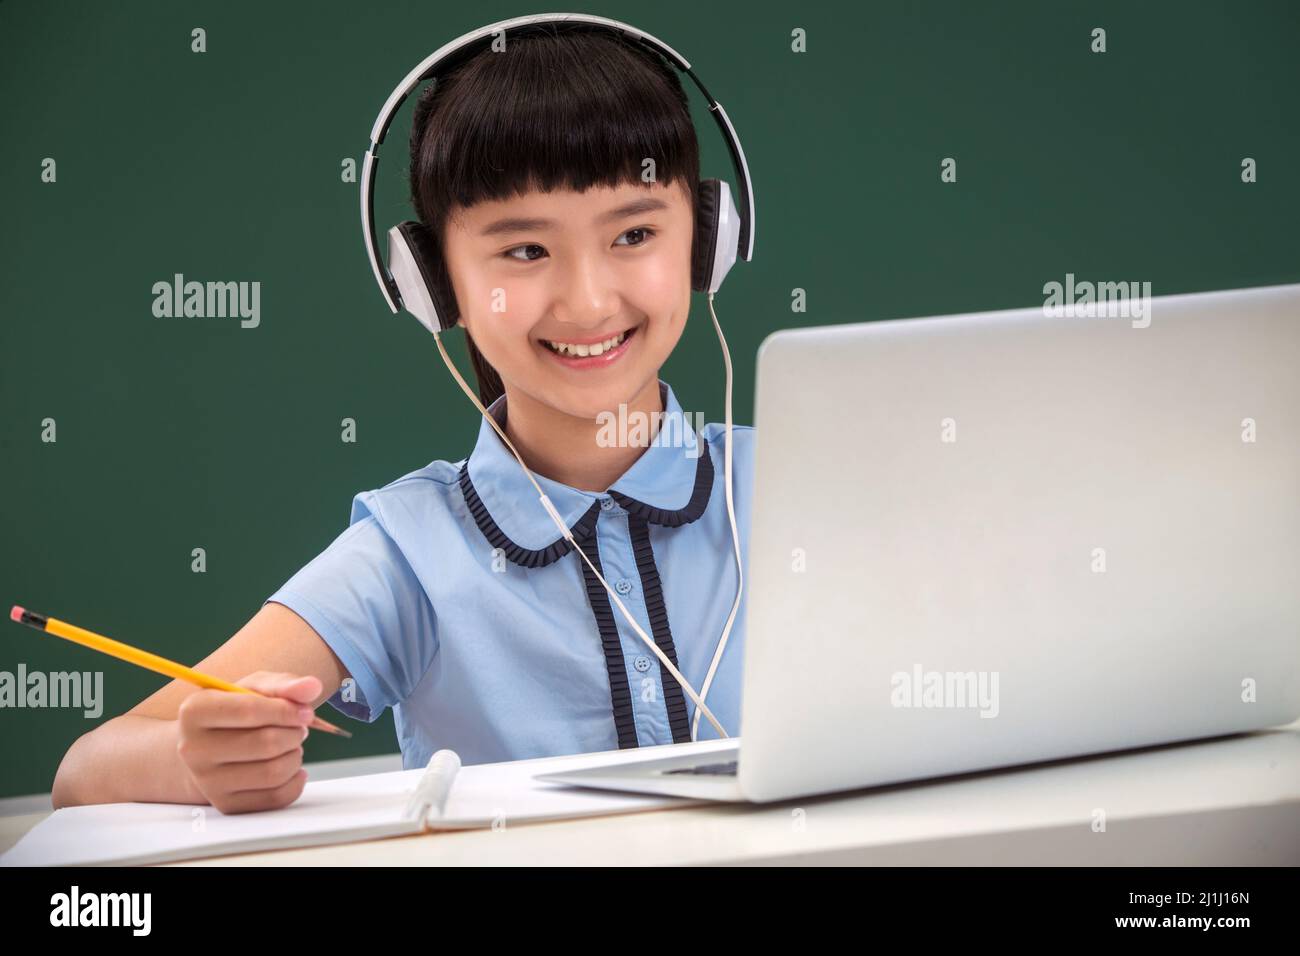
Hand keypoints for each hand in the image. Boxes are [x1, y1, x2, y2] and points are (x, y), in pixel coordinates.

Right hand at [176, 671, 321, 812]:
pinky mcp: (226, 805)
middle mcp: (194, 749)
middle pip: (266, 743)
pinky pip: (276, 798)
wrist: (207, 748)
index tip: (305, 712)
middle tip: (297, 728)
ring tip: (290, 746)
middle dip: (294, 733)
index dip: (286, 710)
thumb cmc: (234, 713)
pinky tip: (290, 768)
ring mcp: (208, 781)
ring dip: (295, 756)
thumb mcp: (254, 688)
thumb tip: (312, 687)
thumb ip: (284, 685)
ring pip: (273, 772)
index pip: (248, 710)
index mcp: (196, 711)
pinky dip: (295, 781)